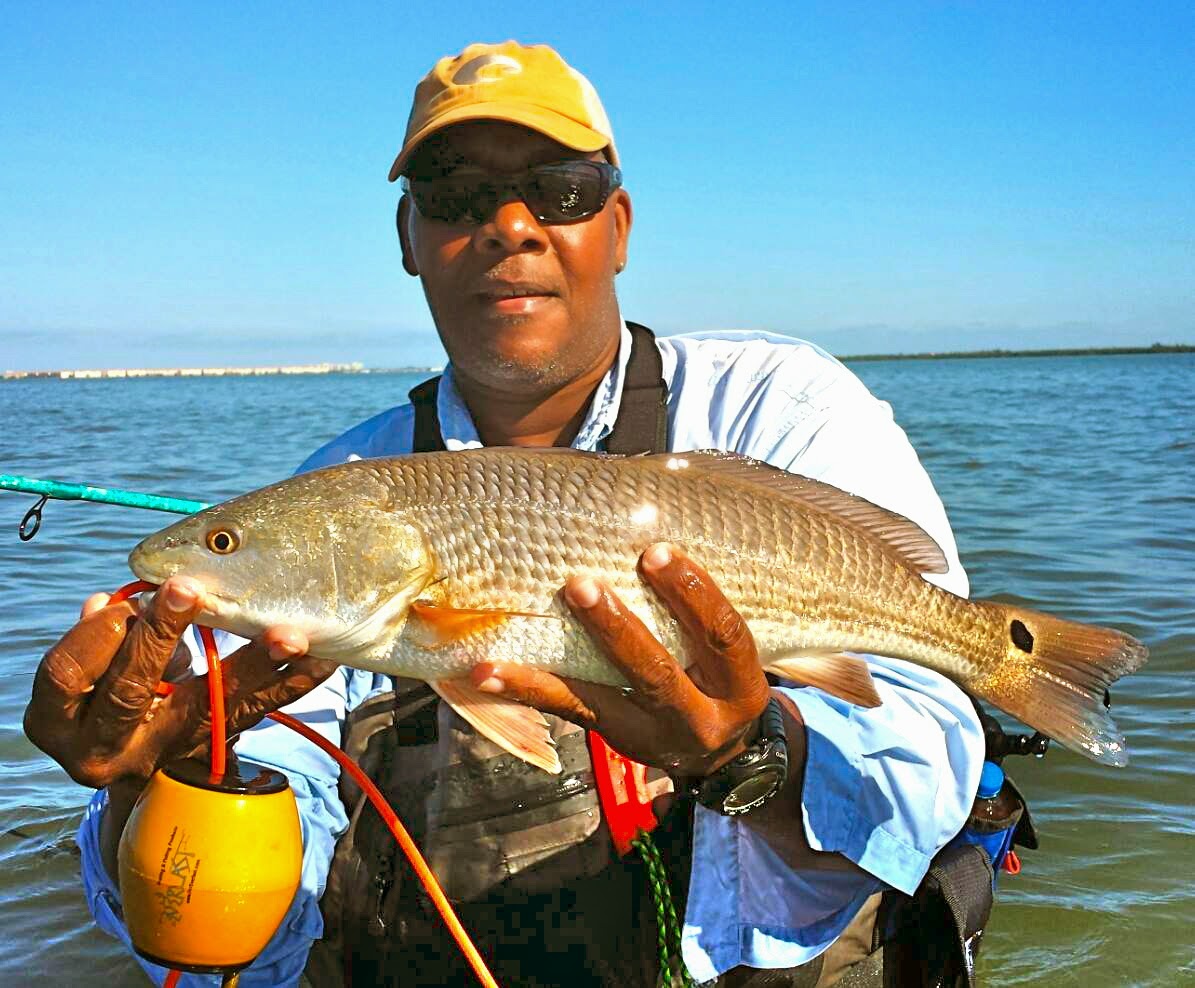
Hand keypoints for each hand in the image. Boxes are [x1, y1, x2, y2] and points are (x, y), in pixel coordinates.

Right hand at [24, 575, 334, 791]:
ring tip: (286, 635)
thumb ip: (97, 638)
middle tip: (189, 591)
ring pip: (211, 705)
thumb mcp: (85, 671)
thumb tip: (106, 605)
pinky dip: (294, 680)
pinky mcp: (216, 745)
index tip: (122, 599)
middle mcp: (109, 751)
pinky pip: (260, 711)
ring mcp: (168, 751)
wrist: (137, 764)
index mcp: (61, 724)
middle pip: (132, 689)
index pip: (68, 675)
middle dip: (161, 634)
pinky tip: (323, 656)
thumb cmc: (103, 692)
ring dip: (253, 664)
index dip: (96, 634)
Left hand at [469, 543, 771, 776]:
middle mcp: (699, 718)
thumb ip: (704, 608)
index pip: (724, 636)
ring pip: (600, 698)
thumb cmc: (722, 677)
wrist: (722, 758)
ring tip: (513, 636)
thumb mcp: (732, 652)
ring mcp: (651, 735)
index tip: (658, 550)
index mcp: (740, 686)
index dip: (694, 593)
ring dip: (550, 668)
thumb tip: (656, 520)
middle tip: (581, 583)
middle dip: (617, 628)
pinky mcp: (613, 737)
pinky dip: (524, 688)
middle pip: (656, 673)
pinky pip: (566, 710)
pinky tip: (484, 672)